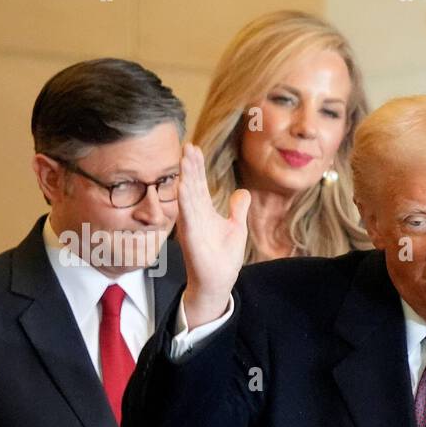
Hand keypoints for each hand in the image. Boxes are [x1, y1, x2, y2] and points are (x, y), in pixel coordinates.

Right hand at [176, 143, 249, 325]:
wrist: (218, 282)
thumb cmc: (223, 257)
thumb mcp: (235, 228)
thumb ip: (238, 210)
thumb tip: (243, 192)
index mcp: (204, 212)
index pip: (198, 184)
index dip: (196, 166)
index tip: (194, 148)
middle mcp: (194, 215)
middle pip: (191, 185)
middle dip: (190, 165)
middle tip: (188, 145)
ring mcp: (191, 225)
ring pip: (187, 196)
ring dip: (186, 176)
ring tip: (185, 157)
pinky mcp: (191, 236)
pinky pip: (187, 215)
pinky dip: (184, 199)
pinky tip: (183, 184)